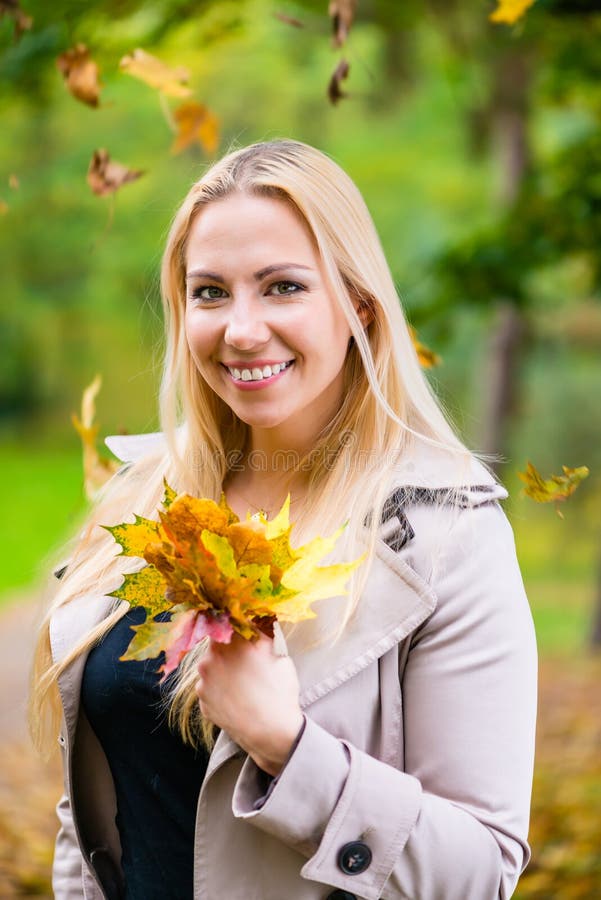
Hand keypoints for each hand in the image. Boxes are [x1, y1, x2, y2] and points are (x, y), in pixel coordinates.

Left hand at [195, 632, 303, 775]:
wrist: (270, 732)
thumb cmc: (278, 690)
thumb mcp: (278, 653)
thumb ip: (262, 632)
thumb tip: (254, 620)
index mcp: (229, 642)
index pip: (227, 622)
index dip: (237, 626)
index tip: (244, 633)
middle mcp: (209, 659)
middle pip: (217, 645)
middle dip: (230, 650)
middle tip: (248, 662)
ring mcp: (203, 682)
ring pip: (212, 667)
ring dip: (223, 670)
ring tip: (244, 684)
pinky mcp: (202, 702)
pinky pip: (211, 688)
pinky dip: (221, 690)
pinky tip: (237, 697)